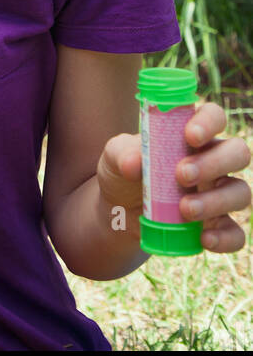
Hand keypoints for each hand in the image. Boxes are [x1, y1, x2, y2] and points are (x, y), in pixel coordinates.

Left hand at [97, 102, 250, 252]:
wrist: (117, 211)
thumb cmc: (123, 171)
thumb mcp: (114, 156)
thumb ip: (122, 153)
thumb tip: (133, 163)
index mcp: (192, 135)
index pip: (215, 116)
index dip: (209, 122)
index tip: (190, 136)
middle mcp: (213, 160)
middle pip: (238, 152)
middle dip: (214, 163)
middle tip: (182, 175)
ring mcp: (218, 193)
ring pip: (240, 192)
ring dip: (216, 200)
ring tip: (185, 209)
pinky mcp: (217, 225)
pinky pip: (236, 233)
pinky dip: (225, 237)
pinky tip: (204, 239)